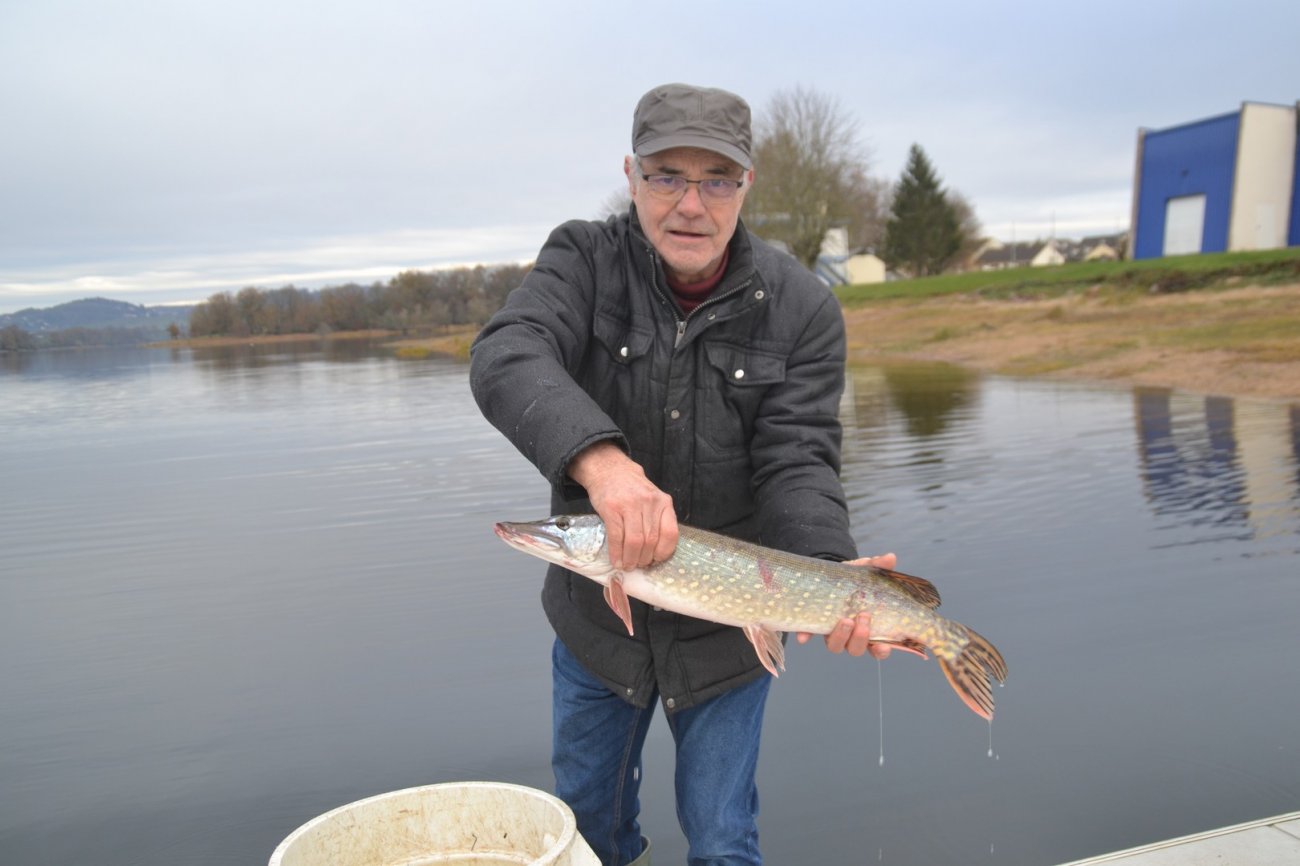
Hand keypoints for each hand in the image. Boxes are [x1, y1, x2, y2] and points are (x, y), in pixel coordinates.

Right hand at [567, 441, 676, 569]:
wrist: (610, 470)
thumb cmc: (632, 489)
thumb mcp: (653, 499)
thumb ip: (656, 520)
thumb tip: (654, 553)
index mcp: (664, 502)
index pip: (670, 534)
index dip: (663, 553)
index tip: (655, 561)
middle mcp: (650, 502)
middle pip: (651, 540)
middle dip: (644, 559)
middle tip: (638, 566)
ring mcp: (630, 504)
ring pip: (635, 541)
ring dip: (631, 559)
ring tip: (627, 565)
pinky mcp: (612, 508)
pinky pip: (617, 537)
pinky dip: (617, 553)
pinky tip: (616, 560)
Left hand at [795, 553, 896, 659]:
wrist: (828, 575)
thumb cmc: (854, 579)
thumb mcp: (865, 572)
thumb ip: (878, 567)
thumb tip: (890, 557)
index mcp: (868, 627)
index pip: (878, 648)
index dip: (881, 651)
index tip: (882, 646)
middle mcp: (850, 636)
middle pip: (855, 649)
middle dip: (860, 638)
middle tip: (863, 617)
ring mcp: (831, 633)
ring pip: (835, 646)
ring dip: (841, 636)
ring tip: (845, 619)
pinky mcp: (813, 625)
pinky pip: (808, 634)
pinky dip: (806, 635)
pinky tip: (804, 636)